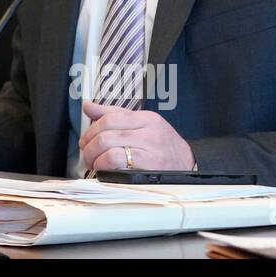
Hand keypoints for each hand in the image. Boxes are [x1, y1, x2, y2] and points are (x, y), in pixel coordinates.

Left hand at [77, 101, 195, 171]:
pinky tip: (103, 170)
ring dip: (93, 157)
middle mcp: (149, 132)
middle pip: (105, 132)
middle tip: (87, 153)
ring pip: (108, 146)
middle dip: (89, 145)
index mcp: (147, 118)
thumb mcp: (143, 125)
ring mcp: (150, 149)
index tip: (86, 138)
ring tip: (93, 163)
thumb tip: (88, 106)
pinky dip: (103, 166)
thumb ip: (114, 114)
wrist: (189, 167)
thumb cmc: (164, 147)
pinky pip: (115, 161)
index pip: (110, 117)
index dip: (91, 129)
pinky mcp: (148, 167)